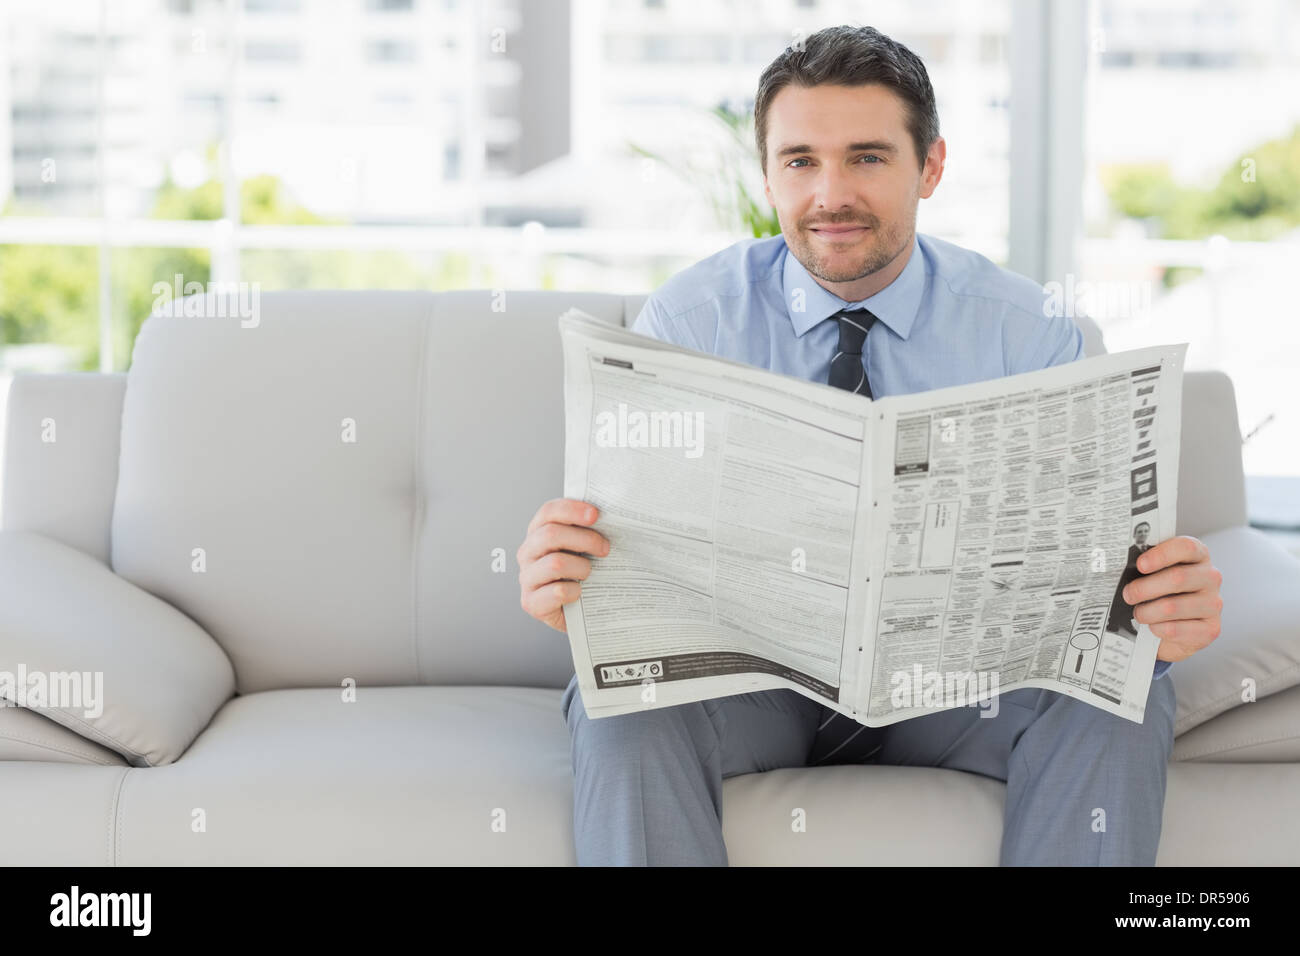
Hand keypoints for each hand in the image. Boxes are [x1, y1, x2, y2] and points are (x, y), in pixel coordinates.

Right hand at [517, 498, 609, 632]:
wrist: (580, 613)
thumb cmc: (582, 575)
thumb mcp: (584, 548)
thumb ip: (589, 529)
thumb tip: (611, 515)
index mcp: (538, 532)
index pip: (548, 512)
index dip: (572, 509)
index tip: (596, 514)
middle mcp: (528, 553)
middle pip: (550, 535)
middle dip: (584, 539)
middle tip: (605, 548)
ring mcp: (527, 578)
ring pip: (555, 564)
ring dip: (581, 568)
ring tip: (589, 574)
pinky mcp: (531, 602)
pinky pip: (557, 592)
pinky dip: (575, 592)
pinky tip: (580, 594)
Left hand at [1123, 535, 1222, 662]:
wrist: (1171, 628)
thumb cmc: (1158, 593)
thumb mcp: (1152, 574)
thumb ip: (1143, 564)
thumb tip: (1113, 562)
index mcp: (1197, 555)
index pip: (1186, 547)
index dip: (1161, 555)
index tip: (1140, 565)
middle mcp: (1210, 577)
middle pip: (1178, 578)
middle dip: (1145, 588)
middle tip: (1128, 594)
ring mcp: (1213, 604)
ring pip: (1172, 606)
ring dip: (1147, 612)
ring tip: (1138, 613)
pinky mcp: (1210, 629)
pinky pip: (1175, 629)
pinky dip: (1157, 628)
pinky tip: (1153, 626)